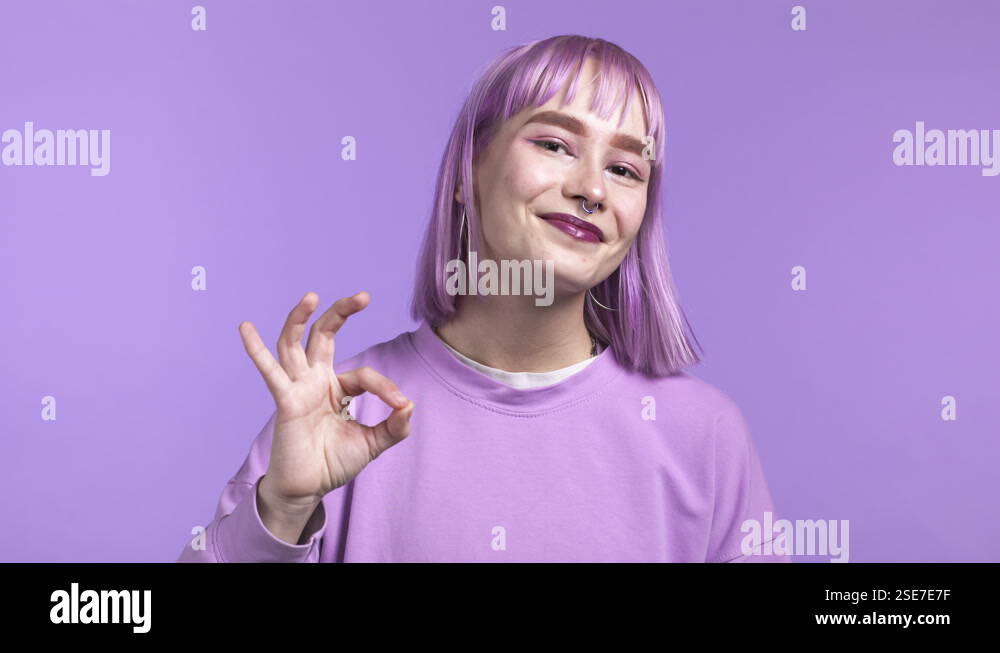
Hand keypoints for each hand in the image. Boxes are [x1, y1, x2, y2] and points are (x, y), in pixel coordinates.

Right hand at [238, 291, 414, 510]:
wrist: (310, 489)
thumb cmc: (335, 463)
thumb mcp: (373, 443)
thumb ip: (394, 426)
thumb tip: (410, 405)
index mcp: (336, 388)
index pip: (364, 376)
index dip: (385, 387)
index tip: (400, 405)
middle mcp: (315, 381)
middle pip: (324, 335)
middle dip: (340, 313)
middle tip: (363, 296)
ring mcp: (298, 388)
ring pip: (293, 344)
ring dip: (300, 318)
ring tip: (312, 296)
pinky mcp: (284, 401)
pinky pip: (269, 372)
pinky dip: (255, 350)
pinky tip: (245, 328)